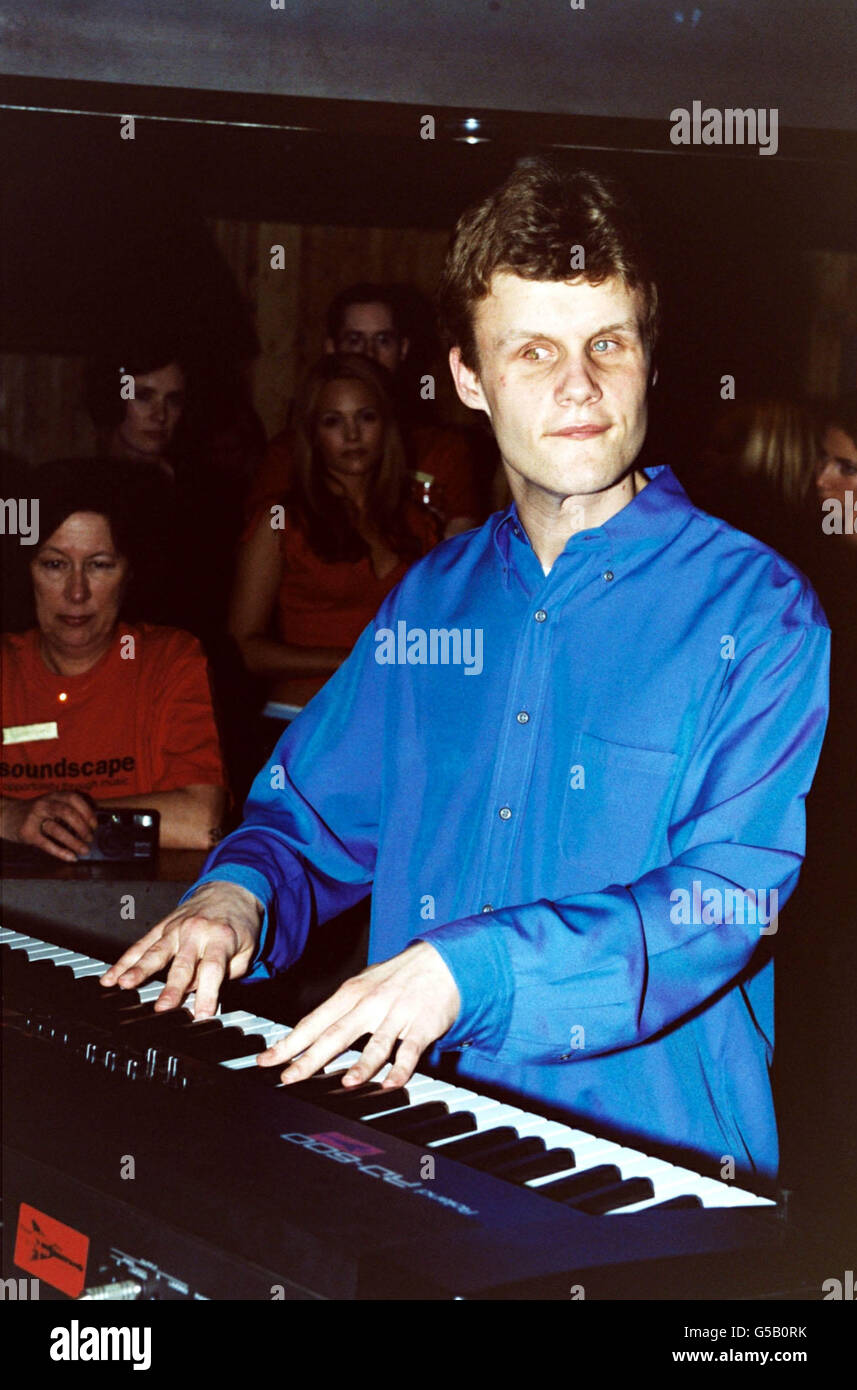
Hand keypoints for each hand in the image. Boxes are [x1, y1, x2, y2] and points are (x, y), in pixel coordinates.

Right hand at [0, 791, 96, 860]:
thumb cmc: (35, 813)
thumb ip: (68, 810)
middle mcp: (44, 804)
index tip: (94, 826)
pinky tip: (71, 858)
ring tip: (84, 851)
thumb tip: (92, 826)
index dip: (87, 812)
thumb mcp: (51, 804)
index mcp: (54, 796)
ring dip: (74, 842)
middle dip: (82, 828)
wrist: (6, 815)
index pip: (74, 799)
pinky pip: (46, 844)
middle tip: (90, 839)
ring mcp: (34, 818)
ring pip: (57, 829)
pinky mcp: (27, 833)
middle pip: (67, 813)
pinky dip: (61, 852)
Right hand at [100, 881, 263, 1016]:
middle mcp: (196, 932)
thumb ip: (229, 973)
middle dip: (172, 987)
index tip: (202, 1014)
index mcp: (221, 938)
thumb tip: (201, 992)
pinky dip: (124, 961)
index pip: (213, 969)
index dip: (207, 993)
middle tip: (162, 1007)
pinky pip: (141, 946)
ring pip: (155, 952)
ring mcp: (176, 929)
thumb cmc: (239, 922)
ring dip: (140, 970)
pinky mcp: (161, 927)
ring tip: (126, 985)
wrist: (230, 889)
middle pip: (182, 963)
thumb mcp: (248, 948)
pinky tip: (111, 977)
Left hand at [260, 942, 460, 1089]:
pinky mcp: (422, 1025)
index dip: (289, 1043)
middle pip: (336, 1035)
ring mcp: (397, 1014)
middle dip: (310, 1058)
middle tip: (289, 1078)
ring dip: (362, 1064)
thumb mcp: (364, 985)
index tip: (266, 1060)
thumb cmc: (398, 977)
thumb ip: (341, 1009)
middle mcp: (370, 1004)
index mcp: (351, 994)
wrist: (442, 960)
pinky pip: (410, 1050)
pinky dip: (401, 1068)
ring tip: (346, 1083)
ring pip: (377, 1044)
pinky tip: (391, 1083)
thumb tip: (310, 1032)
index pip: (314, 1022)